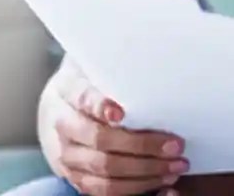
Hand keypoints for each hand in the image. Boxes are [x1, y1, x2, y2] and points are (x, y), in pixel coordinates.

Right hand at [44, 64, 187, 195]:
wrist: (57, 106)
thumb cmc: (92, 82)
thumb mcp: (98, 65)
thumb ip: (119, 65)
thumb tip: (159, 52)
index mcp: (68, 90)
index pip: (82, 97)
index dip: (100, 105)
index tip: (121, 112)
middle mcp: (62, 124)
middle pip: (99, 140)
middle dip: (141, 146)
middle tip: (176, 144)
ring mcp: (66, 154)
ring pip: (103, 171)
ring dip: (144, 172)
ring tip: (176, 165)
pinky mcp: (75, 176)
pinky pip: (104, 191)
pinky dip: (135, 189)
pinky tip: (161, 183)